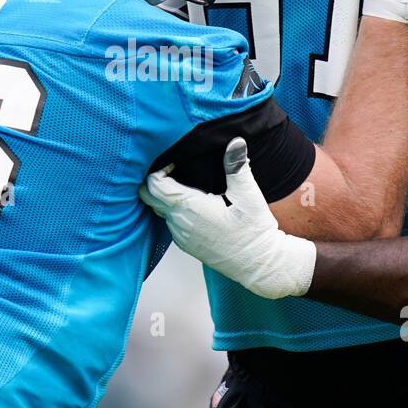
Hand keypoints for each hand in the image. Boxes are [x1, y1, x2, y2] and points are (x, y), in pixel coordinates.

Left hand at [140, 138, 315, 298]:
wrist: (259, 265)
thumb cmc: (254, 232)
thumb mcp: (248, 196)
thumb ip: (237, 167)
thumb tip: (236, 142)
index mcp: (189, 208)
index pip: (153, 185)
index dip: (158, 169)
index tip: (175, 162)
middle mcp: (179, 223)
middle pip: (148, 197)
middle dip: (155, 181)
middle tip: (174, 170)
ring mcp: (180, 236)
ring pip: (158, 210)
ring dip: (165, 196)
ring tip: (185, 184)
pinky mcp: (186, 245)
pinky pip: (170, 222)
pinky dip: (174, 210)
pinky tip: (194, 204)